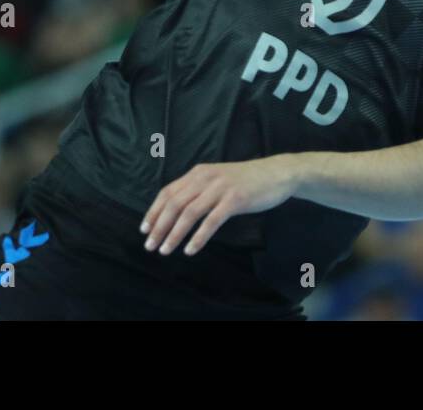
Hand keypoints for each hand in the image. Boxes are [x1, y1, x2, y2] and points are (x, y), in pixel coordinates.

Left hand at [140, 155, 301, 255]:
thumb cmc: (247, 180)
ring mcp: (221, 188)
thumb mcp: (218, 179)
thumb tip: (176, 209)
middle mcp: (206, 178)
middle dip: (159, 226)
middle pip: (174, 204)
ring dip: (174, 234)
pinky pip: (212, 221)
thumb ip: (199, 189)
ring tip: (165, 250)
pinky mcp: (235, 200)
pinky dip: (198, 237)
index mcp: (199, 173)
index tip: (145, 230)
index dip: (153, 212)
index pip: (168, 192)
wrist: (277, 174)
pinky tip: (191, 250)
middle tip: (150, 245)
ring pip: (189, 213)